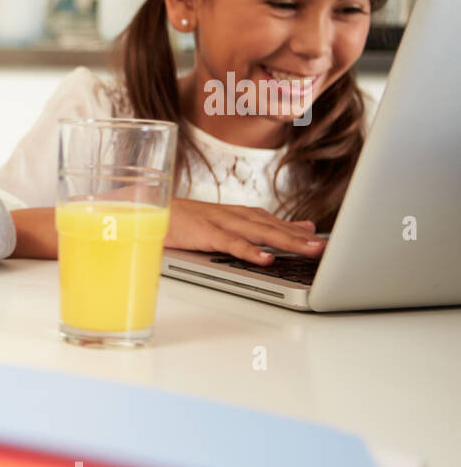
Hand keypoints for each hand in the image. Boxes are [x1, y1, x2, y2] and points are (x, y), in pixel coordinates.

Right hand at [166, 198, 325, 264]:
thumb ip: (253, 229)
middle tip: (325, 248)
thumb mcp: (217, 224)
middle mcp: (232, 216)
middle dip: (300, 237)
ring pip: (258, 233)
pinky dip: (248, 250)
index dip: (299, 231)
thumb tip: (291, 233)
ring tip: (308, 251)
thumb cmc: (180, 221)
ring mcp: (218, 223)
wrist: (142, 207)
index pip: (274, 222)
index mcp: (237, 215)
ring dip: (285, 241)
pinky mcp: (202, 234)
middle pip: (272, 227)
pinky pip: (229, 243)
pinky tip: (266, 259)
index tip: (323, 240)